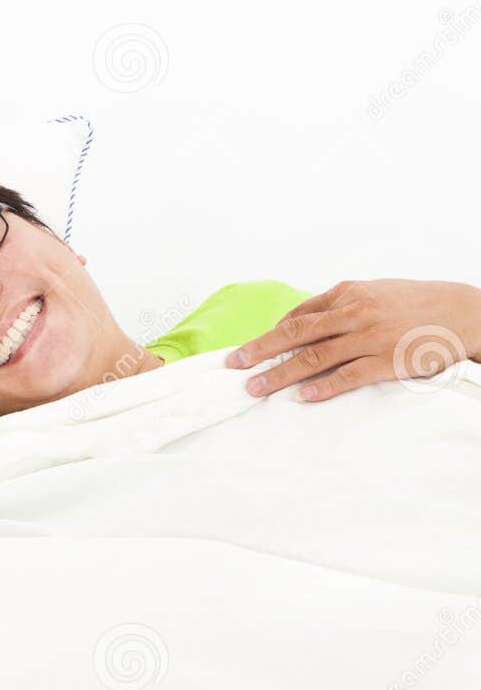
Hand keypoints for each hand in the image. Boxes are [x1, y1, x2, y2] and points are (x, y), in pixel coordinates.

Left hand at [226, 279, 480, 401]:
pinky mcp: (388, 360)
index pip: (299, 315)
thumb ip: (336, 304)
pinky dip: (324, 386)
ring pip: (316, 356)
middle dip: (260, 350)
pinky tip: (303, 397)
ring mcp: (371, 337)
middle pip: (297, 332)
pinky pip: (350, 375)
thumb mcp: (373, 292)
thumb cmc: (413, 303)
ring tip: (255, 388)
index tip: (243, 352)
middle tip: (233, 365)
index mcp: (348, 294)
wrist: (464, 313)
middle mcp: (355, 313)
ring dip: (281, 373)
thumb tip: (296, 321)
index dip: (267, 335)